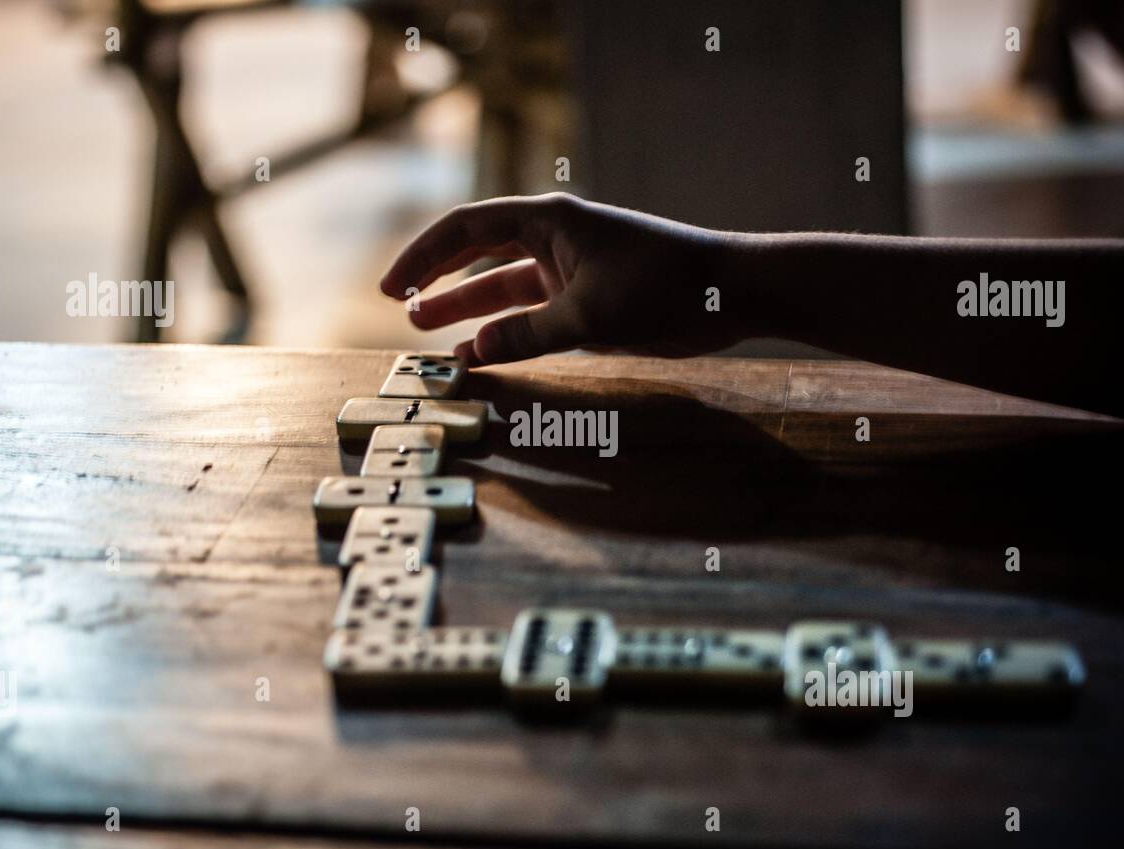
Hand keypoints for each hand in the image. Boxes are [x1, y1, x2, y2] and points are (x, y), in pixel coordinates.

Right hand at [379, 193, 756, 364]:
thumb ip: (528, 335)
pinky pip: (533, 312)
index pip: (465, 229)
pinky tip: (482, 351)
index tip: (391, 288)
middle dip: (438, 282)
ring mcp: (570, 268)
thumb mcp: (590, 316)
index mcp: (549, 221)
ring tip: (426, 332)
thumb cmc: (666, 288)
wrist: (732, 292)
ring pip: (504, 287)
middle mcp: (554, 238)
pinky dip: (506, 331)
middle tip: (400, 309)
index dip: (422, 257)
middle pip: (478, 255)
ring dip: (467, 309)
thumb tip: (474, 352)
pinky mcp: (589, 296)